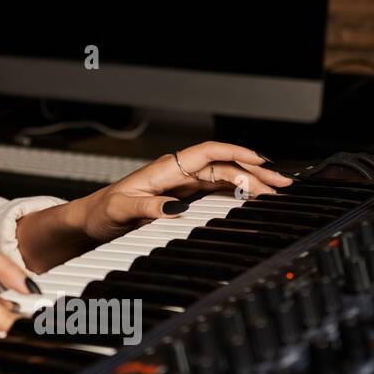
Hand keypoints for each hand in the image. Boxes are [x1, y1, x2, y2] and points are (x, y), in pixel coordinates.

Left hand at [73, 140, 292, 243]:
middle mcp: (177, 172)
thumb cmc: (103, 211)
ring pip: (223, 176)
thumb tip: (177, 208)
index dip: (235, 153)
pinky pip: (216, 189)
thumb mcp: (122, 211)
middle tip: (282, 184)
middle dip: (254, 171)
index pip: (207, 153)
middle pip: (223, 165)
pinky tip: (253, 197)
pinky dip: (237, 191)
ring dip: (250, 182)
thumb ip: (148, 208)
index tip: (261, 161)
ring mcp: (182, 183)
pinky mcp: (182, 195)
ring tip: (277, 191)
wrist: (91, 219)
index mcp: (165, 169)